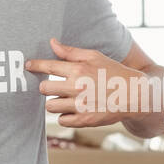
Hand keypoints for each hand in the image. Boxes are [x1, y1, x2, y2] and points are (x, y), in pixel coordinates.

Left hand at [25, 37, 146, 127]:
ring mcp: (80, 106)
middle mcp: (77, 88)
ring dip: (56, 102)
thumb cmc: (114, 72)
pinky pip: (61, 120)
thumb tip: (51, 42)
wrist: (135, 95)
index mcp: (78, 69)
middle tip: (57, 86)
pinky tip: (75, 109)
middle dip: (47, 87)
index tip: (28, 66)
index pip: (47, 66)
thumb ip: (70, 52)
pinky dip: (65, 115)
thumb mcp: (95, 56)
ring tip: (68, 98)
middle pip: (44, 89)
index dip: (34, 65)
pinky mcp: (84, 120)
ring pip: (50, 107)